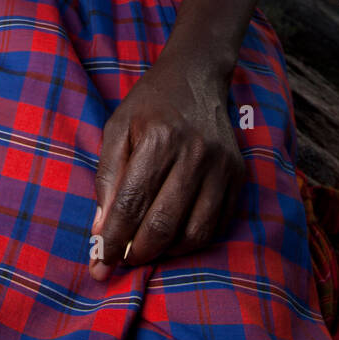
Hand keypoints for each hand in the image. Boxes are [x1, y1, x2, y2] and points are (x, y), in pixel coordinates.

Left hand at [89, 52, 244, 279]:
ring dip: (166, 252)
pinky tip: (172, 237)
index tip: (100, 263)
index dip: (112, 240)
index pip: (132, 204)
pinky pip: (217, 225)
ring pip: (194, 233)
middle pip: (163, 224)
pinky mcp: (239, 175)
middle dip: (137, 253)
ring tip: (147, 248)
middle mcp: (195, 153)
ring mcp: (221, 166)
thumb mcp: (117, 128)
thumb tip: (101, 231)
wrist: (196, 76)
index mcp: (159, 138)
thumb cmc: (149, 104)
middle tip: (121, 260)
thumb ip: (107, 178)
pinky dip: (192, 241)